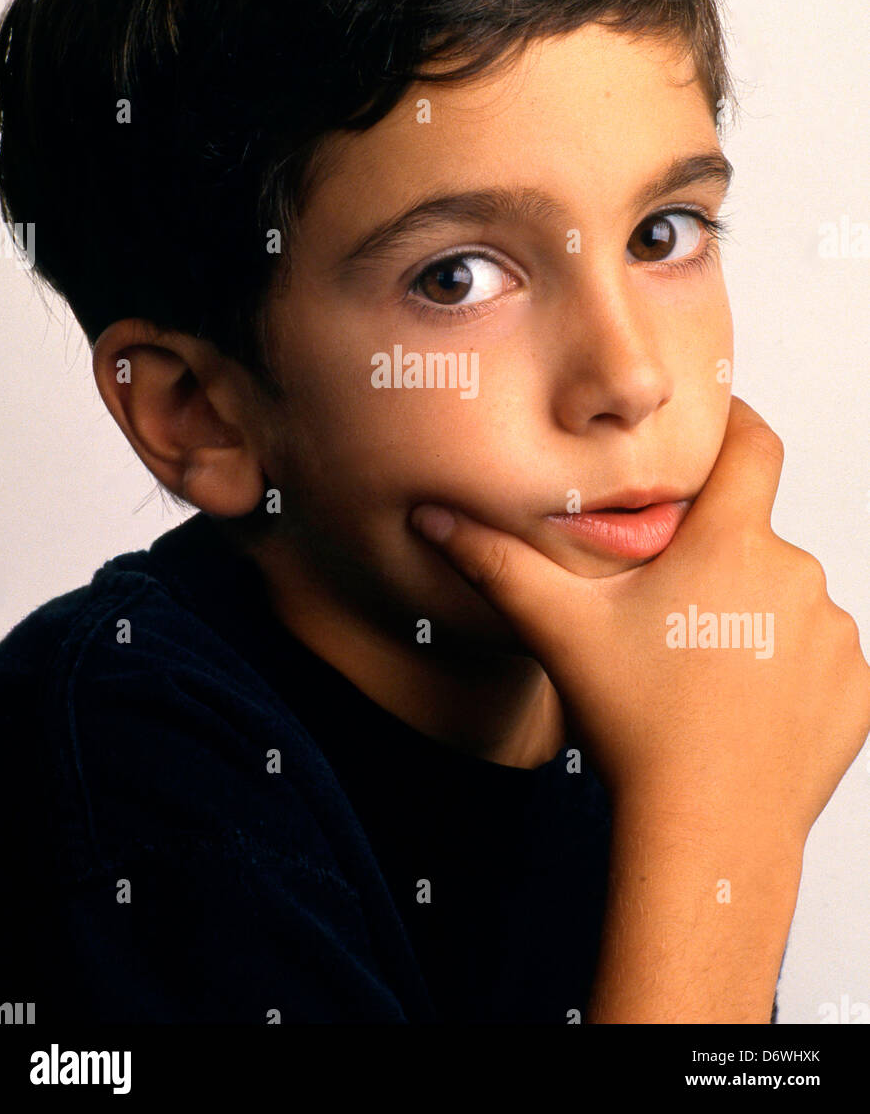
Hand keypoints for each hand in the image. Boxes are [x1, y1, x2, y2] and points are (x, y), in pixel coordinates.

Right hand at [410, 396, 869, 853]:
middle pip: (754, 538)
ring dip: (750, 616)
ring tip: (698, 671)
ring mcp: (833, 634)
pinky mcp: (855, 688)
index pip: (754, 446)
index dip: (738, 426)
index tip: (718, 431)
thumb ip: (495, 564)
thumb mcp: (559, 631)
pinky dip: (786, 668)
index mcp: (730, 545)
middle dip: (715, 561)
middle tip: (666, 614)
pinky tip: (740, 707)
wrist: (707, 832)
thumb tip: (431, 518)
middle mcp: (796, 575)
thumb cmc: (637, 726)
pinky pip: (820, 655)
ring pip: (786, 598)